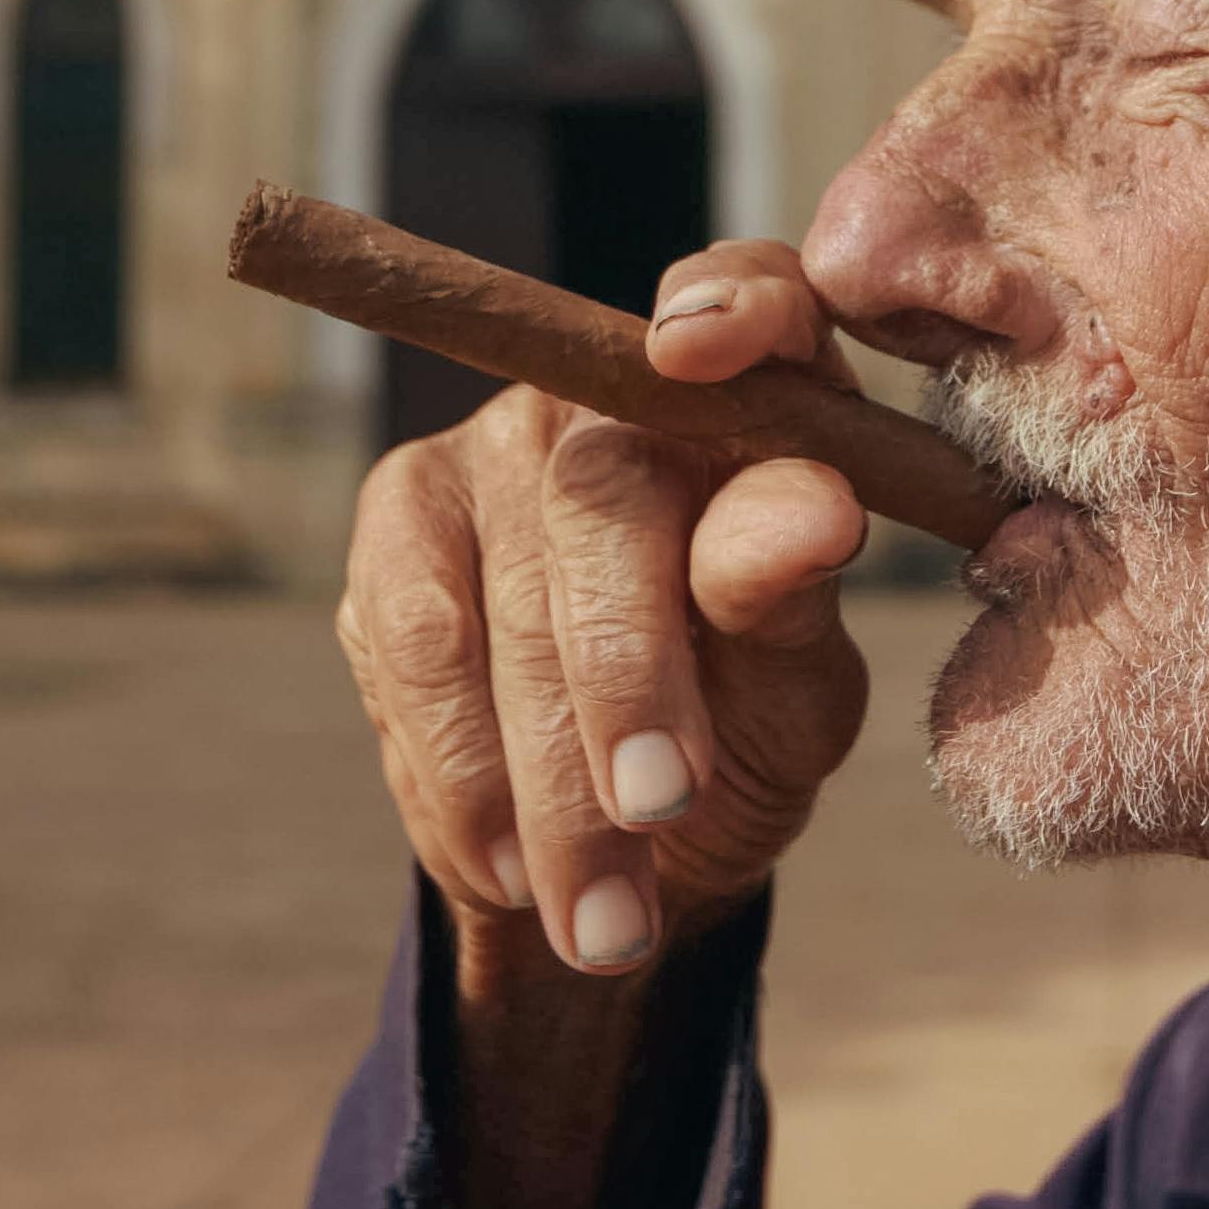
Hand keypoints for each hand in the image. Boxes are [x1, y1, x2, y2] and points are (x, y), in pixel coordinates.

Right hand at [337, 240, 876, 981]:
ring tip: (604, 915)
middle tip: (665, 814)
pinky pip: (411, 644)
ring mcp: (488, 448)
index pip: (754, 293)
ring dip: (543, 776)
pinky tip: (513, 869)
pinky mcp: (395, 525)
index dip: (732, 304)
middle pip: (604, 498)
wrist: (629, 834)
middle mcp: (609, 386)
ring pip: (498, 596)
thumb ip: (794, 597)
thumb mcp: (801, 686)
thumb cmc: (746, 720)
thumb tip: (812, 508)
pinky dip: (461, 774)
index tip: (703, 349)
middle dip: (629, 679)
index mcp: (755, 388)